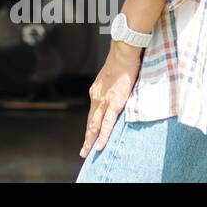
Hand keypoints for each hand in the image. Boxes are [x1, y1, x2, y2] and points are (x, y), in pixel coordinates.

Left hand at [80, 41, 141, 157]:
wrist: (123, 53)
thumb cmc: (121, 62)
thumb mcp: (112, 78)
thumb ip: (112, 88)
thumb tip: (116, 94)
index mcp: (96, 91)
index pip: (92, 113)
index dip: (91, 126)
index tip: (88, 136)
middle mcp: (96, 97)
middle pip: (91, 122)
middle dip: (87, 137)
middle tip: (83, 152)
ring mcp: (104, 101)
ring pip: (95, 125)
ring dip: (91, 140)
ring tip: (87, 152)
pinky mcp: (114, 103)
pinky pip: (107, 123)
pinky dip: (103, 135)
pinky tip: (99, 145)